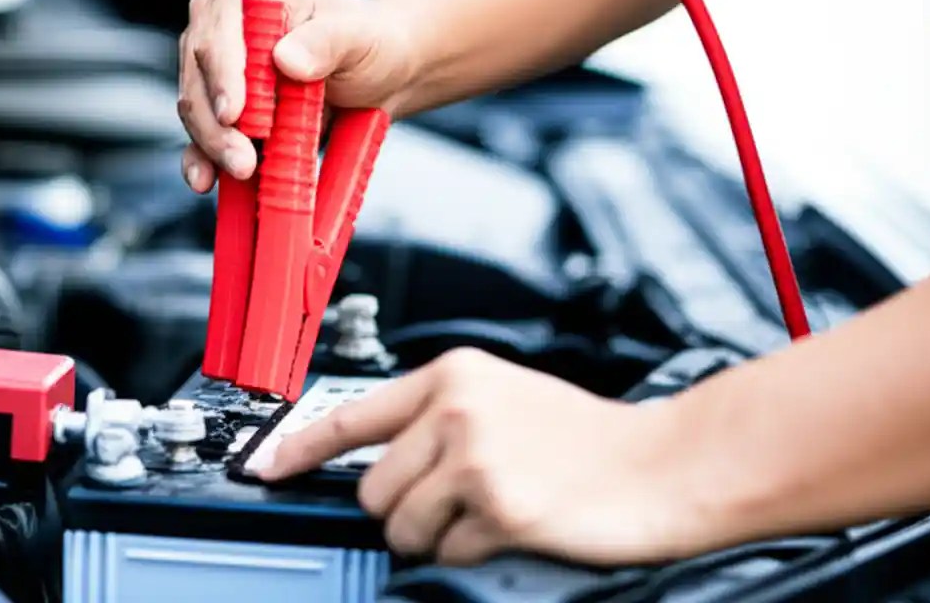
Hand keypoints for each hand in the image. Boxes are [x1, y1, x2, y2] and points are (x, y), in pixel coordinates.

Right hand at [177, 0, 417, 192]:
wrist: (377, 76)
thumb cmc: (368, 44)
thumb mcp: (359, 37)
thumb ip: (327, 41)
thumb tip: (285, 59)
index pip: (219, 28)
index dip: (223, 72)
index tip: (234, 112)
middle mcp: (221, 22)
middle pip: (199, 73)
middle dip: (217, 123)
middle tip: (242, 160)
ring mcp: (217, 68)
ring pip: (196, 108)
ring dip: (213, 146)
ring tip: (242, 171)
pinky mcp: (221, 107)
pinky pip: (201, 134)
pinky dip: (202, 159)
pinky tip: (207, 181)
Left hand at [261, 348, 705, 565]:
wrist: (662, 465)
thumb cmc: (587, 437)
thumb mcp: (505, 398)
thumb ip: (439, 417)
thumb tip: (382, 458)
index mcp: (453, 375)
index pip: (352, 415)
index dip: (298, 449)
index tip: (266, 469)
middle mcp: (456, 409)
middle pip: (372, 487)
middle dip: (402, 508)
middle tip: (455, 503)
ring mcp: (475, 458)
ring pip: (400, 526)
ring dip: (433, 536)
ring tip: (486, 515)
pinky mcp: (497, 508)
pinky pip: (444, 554)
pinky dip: (470, 554)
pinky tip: (512, 528)